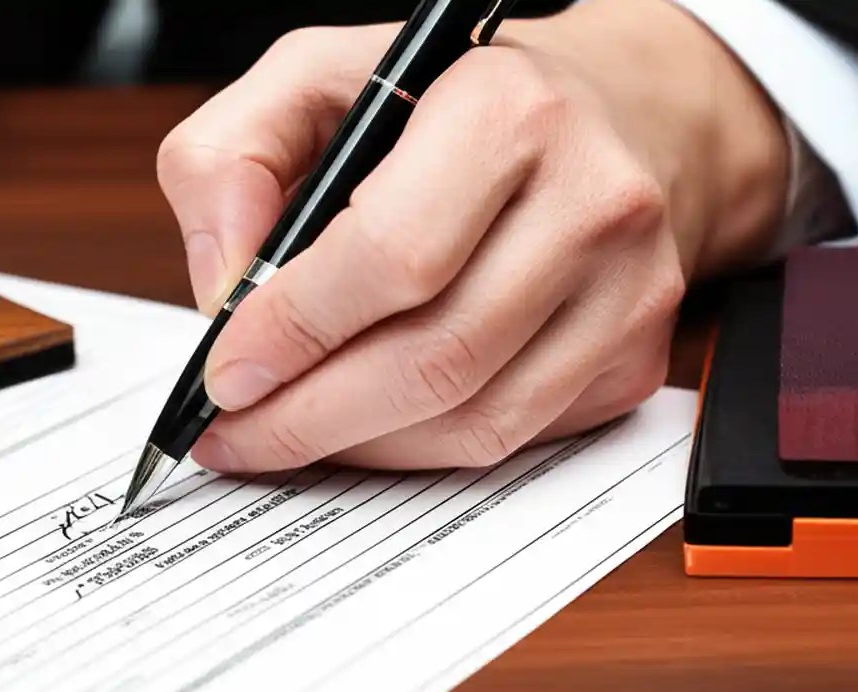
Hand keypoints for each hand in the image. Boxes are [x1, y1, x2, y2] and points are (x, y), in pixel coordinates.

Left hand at [158, 0, 788, 471]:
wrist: (603, 116)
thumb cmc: (448, 100)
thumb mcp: (314, 77)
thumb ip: (230, 158)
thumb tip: (222, 286)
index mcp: (507, 110)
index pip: (391, 256)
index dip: (295, 331)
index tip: (226, 375)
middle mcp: (591, 199)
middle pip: (434, 359)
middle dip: (309, 417)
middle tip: (237, 432)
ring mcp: (627, 289)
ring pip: (474, 420)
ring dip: (362, 446)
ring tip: (288, 432)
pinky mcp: (634, 355)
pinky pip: (512, 437)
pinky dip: (422, 448)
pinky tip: (370, 423)